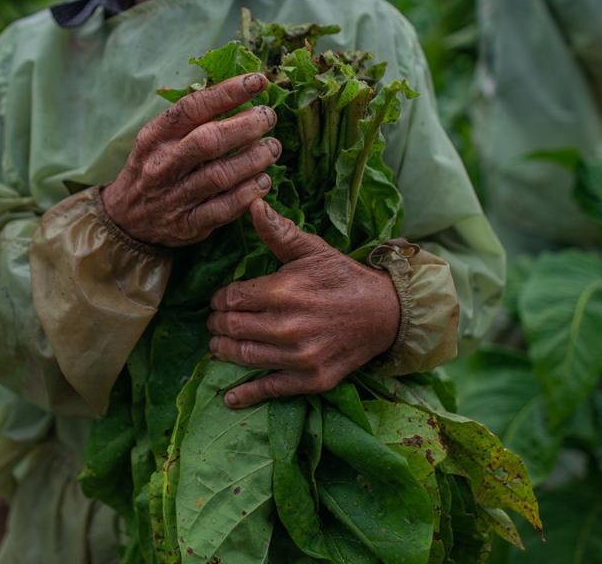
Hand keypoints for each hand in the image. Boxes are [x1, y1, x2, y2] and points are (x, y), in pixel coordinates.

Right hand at [101, 72, 281, 247]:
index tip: (257, 81)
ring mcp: (174, 197)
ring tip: (271, 148)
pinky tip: (263, 181)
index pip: (193, 108)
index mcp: (155, 137)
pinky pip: (223, 209)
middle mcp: (162, 165)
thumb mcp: (160, 138)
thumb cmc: (155, 167)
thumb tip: (240, 91)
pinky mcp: (188, 224)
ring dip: (254, 159)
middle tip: (268, 117)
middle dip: (247, 126)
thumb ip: (193, 119)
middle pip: (209, 140)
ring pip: (221, 175)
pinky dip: (248, 194)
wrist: (128, 218)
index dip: (228, 92)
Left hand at [208, 199, 400, 408]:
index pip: (232, 299)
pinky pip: (271, 390)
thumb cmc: (343, 277)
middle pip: (233, 328)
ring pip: (244, 357)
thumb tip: (253, 203)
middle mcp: (288, 326)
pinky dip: (247, 395)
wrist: (385, 313)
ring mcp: (300, 356)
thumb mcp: (312, 250)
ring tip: (219, 346)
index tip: (219, 301)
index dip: (219, 300)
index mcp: (284, 292)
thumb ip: (278, 232)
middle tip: (215, 323)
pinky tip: (231, 397)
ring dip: (224, 352)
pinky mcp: (312, 379)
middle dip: (217, 325)